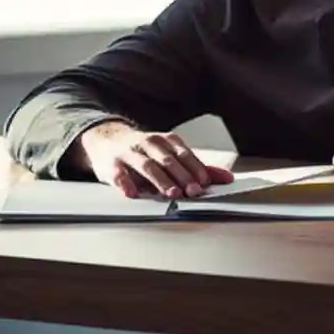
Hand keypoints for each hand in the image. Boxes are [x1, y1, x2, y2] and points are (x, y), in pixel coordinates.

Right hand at [79, 123, 232, 198]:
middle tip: (193, 191)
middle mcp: (149, 144)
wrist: (107, 140)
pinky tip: (132, 193)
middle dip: (182, 176)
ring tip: (171, 194)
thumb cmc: (144, 152)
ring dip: (160, 181)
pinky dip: (125, 183)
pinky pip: (119, 174)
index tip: (205, 182)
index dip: (195, 168)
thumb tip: (226, 178)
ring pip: (147, 166)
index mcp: (166, 141)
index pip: (184, 154)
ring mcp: (130, 153)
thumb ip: (196, 167)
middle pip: (168, 160)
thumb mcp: (170, 155)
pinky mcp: (112, 164)